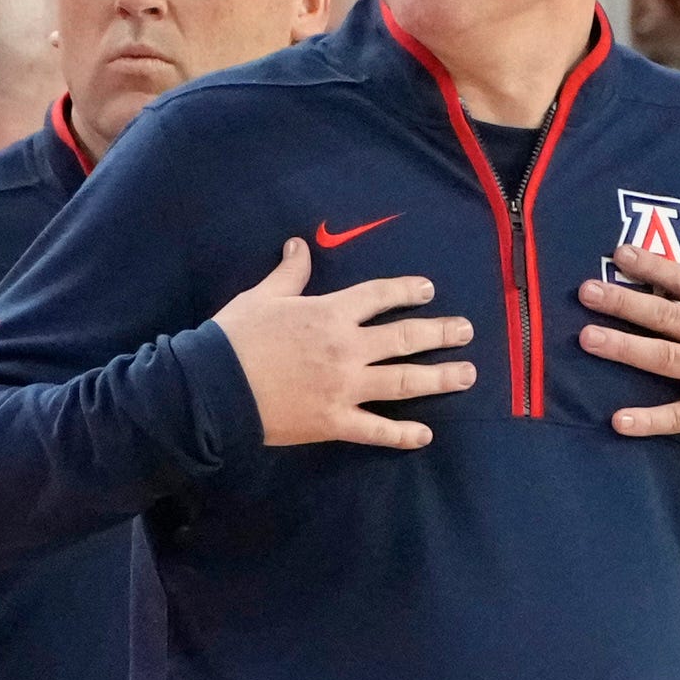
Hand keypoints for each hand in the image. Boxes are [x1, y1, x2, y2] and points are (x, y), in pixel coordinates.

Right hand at [214, 240, 476, 449]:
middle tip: (466, 331)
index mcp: (329, 314)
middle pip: (404, 337)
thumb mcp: (261, 297)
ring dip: (439, 377)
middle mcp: (346, 349)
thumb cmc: (234, 339)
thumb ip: (288, 274)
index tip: (428, 290)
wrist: (212, 389)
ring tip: (467, 374)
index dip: (406, 290)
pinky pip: (376, 429)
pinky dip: (402, 434)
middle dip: (440, 332)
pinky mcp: (335, 422)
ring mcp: (344, 387)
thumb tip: (298, 245)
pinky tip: (424, 435)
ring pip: (403, 381)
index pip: (379, 296)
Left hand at [577, 242, 679, 447]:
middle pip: (667, 316)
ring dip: (625, 348)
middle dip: (624, 303)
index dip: (653, 267)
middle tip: (585, 292)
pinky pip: (679, 417)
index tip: (620, 253)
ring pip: (666, 359)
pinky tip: (617, 420)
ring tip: (587, 339)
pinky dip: (649, 420)